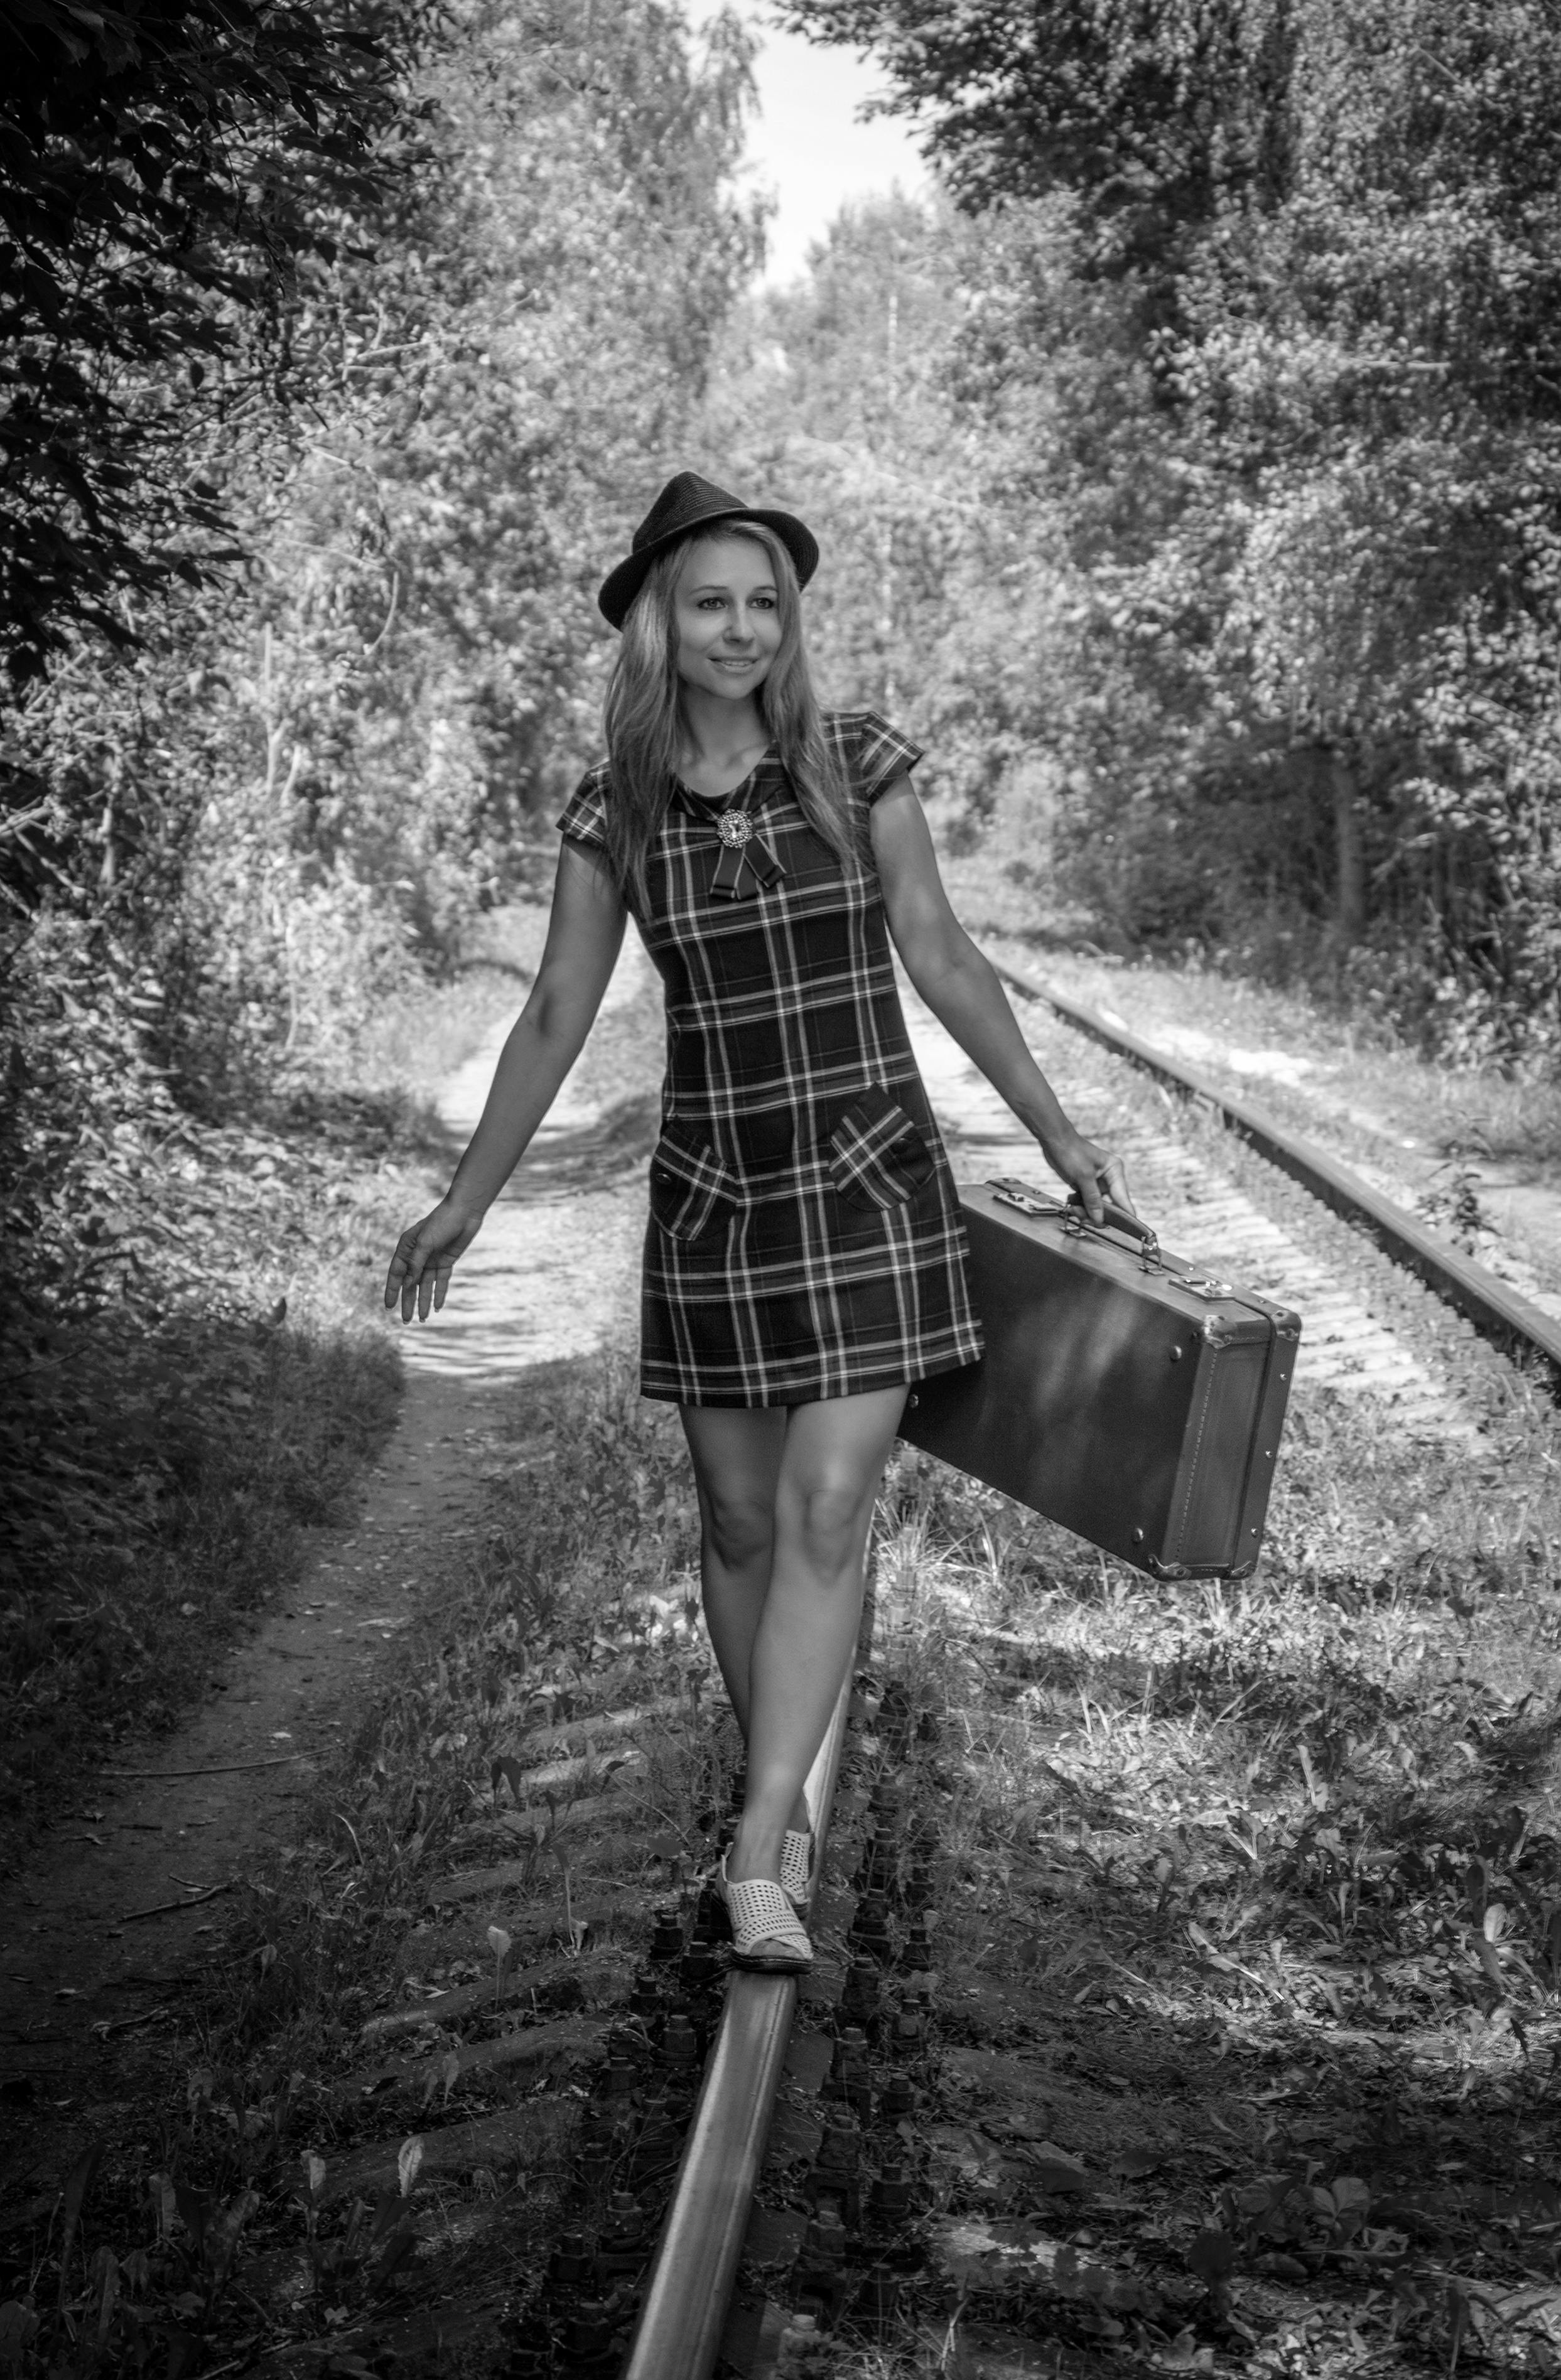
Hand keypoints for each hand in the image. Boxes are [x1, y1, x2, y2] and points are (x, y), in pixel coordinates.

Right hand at [383, 1199, 481, 1322]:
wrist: (465, 1212)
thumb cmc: (441, 1222)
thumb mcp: (425, 1243)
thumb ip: (416, 1263)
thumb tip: (408, 1284)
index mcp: (406, 1249)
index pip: (396, 1274)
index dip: (392, 1291)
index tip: (388, 1308)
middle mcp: (417, 1256)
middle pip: (411, 1284)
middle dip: (408, 1302)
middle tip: (406, 1321)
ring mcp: (431, 1260)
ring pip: (426, 1286)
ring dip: (424, 1302)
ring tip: (423, 1320)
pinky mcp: (446, 1262)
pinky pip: (441, 1282)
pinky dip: (439, 1294)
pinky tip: (438, 1307)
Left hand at [1040, 1133, 1134, 1226]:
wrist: (1054, 1141)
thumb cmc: (1070, 1151)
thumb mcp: (1083, 1177)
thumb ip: (1092, 1199)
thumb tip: (1100, 1218)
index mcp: (1115, 1171)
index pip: (1124, 1199)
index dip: (1125, 1216)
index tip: (1126, 1231)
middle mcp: (1109, 1178)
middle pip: (1110, 1207)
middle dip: (1096, 1214)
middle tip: (1084, 1217)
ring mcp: (1098, 1184)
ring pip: (1097, 1207)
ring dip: (1086, 1212)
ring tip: (1074, 1208)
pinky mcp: (1087, 1187)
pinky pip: (1087, 1203)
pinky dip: (1080, 1207)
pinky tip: (1072, 1203)